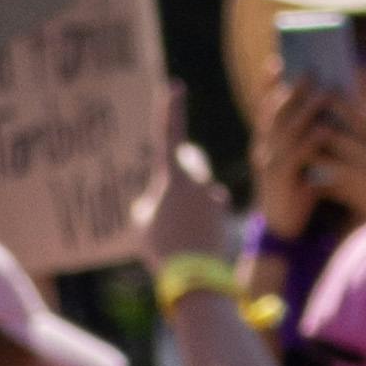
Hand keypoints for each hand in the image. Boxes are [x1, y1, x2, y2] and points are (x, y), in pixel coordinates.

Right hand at [128, 106, 240, 283]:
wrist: (194, 278)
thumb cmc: (161, 247)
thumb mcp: (141, 221)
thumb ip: (152, 203)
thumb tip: (168, 204)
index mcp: (173, 175)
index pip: (169, 134)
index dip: (171, 109)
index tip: (177, 87)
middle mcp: (198, 181)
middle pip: (191, 161)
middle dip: (182, 168)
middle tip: (172, 192)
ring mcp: (214, 198)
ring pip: (201, 188)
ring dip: (191, 201)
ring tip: (179, 228)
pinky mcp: (224, 216)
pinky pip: (210, 210)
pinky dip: (200, 221)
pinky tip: (193, 241)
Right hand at [249, 76, 332, 242]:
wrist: (282, 232)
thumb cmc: (294, 196)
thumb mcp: (296, 165)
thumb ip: (302, 144)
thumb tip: (323, 119)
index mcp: (264, 143)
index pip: (264, 107)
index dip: (267, 84)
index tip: (276, 61)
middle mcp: (263, 149)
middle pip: (276, 113)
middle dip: (292, 90)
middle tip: (310, 71)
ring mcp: (271, 164)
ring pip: (287, 131)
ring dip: (305, 110)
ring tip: (323, 93)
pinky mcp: (282, 181)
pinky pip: (297, 157)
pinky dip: (310, 142)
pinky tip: (324, 129)